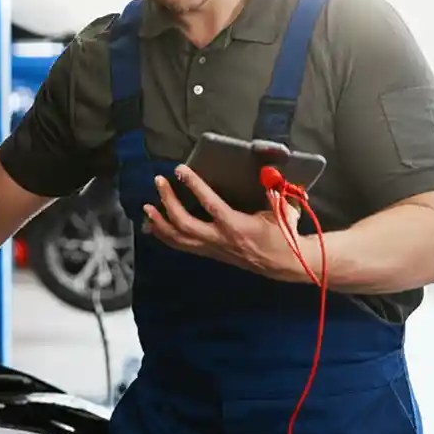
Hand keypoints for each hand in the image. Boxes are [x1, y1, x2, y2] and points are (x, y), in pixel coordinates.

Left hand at [143, 164, 313, 281]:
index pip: (210, 204)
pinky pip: (183, 246)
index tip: (181, 170)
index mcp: (237, 226)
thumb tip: (268, 171)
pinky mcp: (212, 253)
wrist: (287, 263)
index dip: (194, 186)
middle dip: (168, 202)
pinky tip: (156, 227)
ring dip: (160, 223)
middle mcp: (220, 239)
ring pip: (179, 239)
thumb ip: (273, 191)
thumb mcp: (284, 210)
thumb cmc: (285, 233)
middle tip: (159, 182)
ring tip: (147, 207)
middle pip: (184, 223)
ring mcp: (214, 249)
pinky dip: (167, 236)